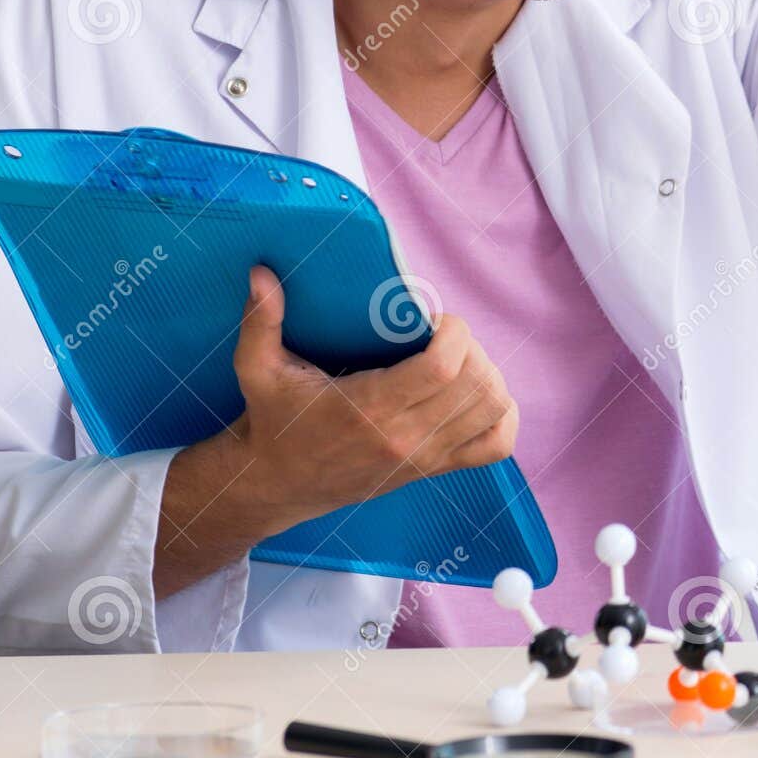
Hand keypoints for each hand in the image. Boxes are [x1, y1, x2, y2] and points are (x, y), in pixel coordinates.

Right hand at [224, 265, 518, 531]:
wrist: (277, 484)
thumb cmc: (273, 420)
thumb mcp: (257, 369)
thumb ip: (260, 321)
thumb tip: (260, 273)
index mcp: (369, 409)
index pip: (443, 367)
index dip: (453, 332)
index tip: (432, 318)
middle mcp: (406, 438)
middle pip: (477, 385)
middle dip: (471, 347)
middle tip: (442, 335)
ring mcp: (425, 459)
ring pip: (492, 410)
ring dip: (488, 374)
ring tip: (458, 359)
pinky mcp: (434, 470)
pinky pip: (495, 446)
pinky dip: (500, 415)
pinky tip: (476, 394)